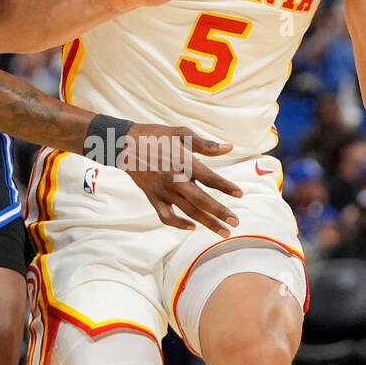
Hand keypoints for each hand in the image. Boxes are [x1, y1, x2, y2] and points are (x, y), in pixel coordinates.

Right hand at [120, 125, 241, 236]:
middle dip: (220, 213)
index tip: (240, 194)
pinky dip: (179, 224)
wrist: (125, 144)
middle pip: (202, 201)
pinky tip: (192, 227)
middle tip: (236, 223)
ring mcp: (163, 191)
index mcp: (184, 163)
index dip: (226, 187)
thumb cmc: (156, 136)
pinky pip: (166, 216)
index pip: (211, 178)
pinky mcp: (153, 197)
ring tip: (223, 232)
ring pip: (188, 211)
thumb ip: (205, 144)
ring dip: (207, 223)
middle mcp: (175, 180)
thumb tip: (228, 148)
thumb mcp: (181, 133)